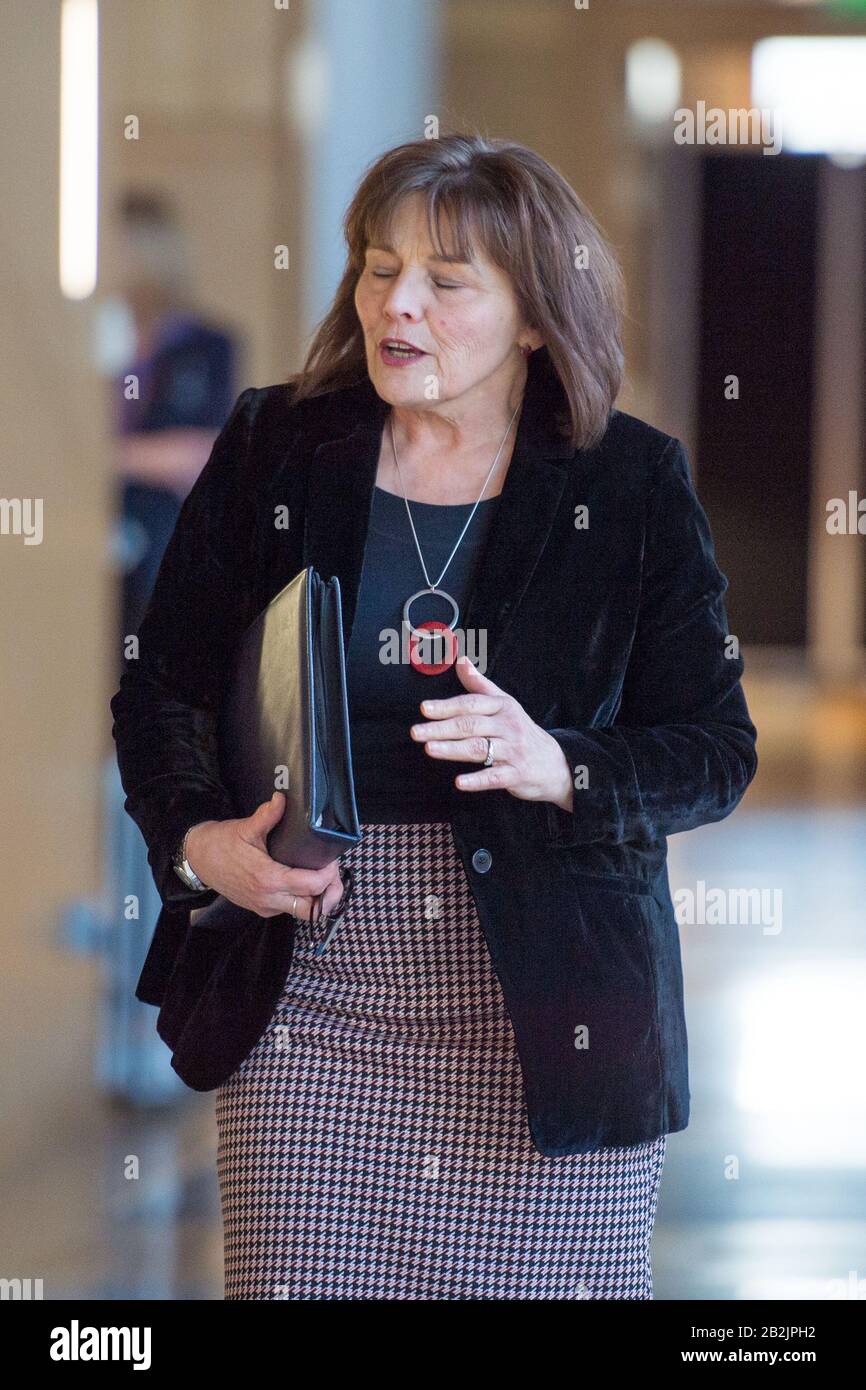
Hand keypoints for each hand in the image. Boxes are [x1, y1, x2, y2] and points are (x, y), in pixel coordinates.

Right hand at [184, 792, 345, 918]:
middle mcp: (268, 898)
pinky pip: (288, 909)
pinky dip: (301, 898)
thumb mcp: (245, 828)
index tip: (331, 859)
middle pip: (313, 909)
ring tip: (322, 878)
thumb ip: (267, 815)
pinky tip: (304, 881)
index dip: (328, 874)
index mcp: (268, 879)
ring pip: (302, 913)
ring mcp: (265, 906)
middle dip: (329, 894)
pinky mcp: (261, 908)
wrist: (199, 859)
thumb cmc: (221, 844)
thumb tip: (282, 799)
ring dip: (317, 899)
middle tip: (333, 874)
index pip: (312, 886)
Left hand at [409, 655, 574, 810]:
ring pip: (480, 748)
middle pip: (471, 725)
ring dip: (453, 749)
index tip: (424, 708)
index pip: (471, 704)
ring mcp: (513, 750)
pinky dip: (477, 780)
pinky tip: (459, 782)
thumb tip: (461, 661)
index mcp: (503, 707)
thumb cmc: (522, 731)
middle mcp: (508, 726)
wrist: (555, 763)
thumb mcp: (505, 704)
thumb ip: (480, 685)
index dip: (447, 706)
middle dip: (441, 728)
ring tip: (429, 749)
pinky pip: (494, 777)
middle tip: (416, 732)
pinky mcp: (516, 773)